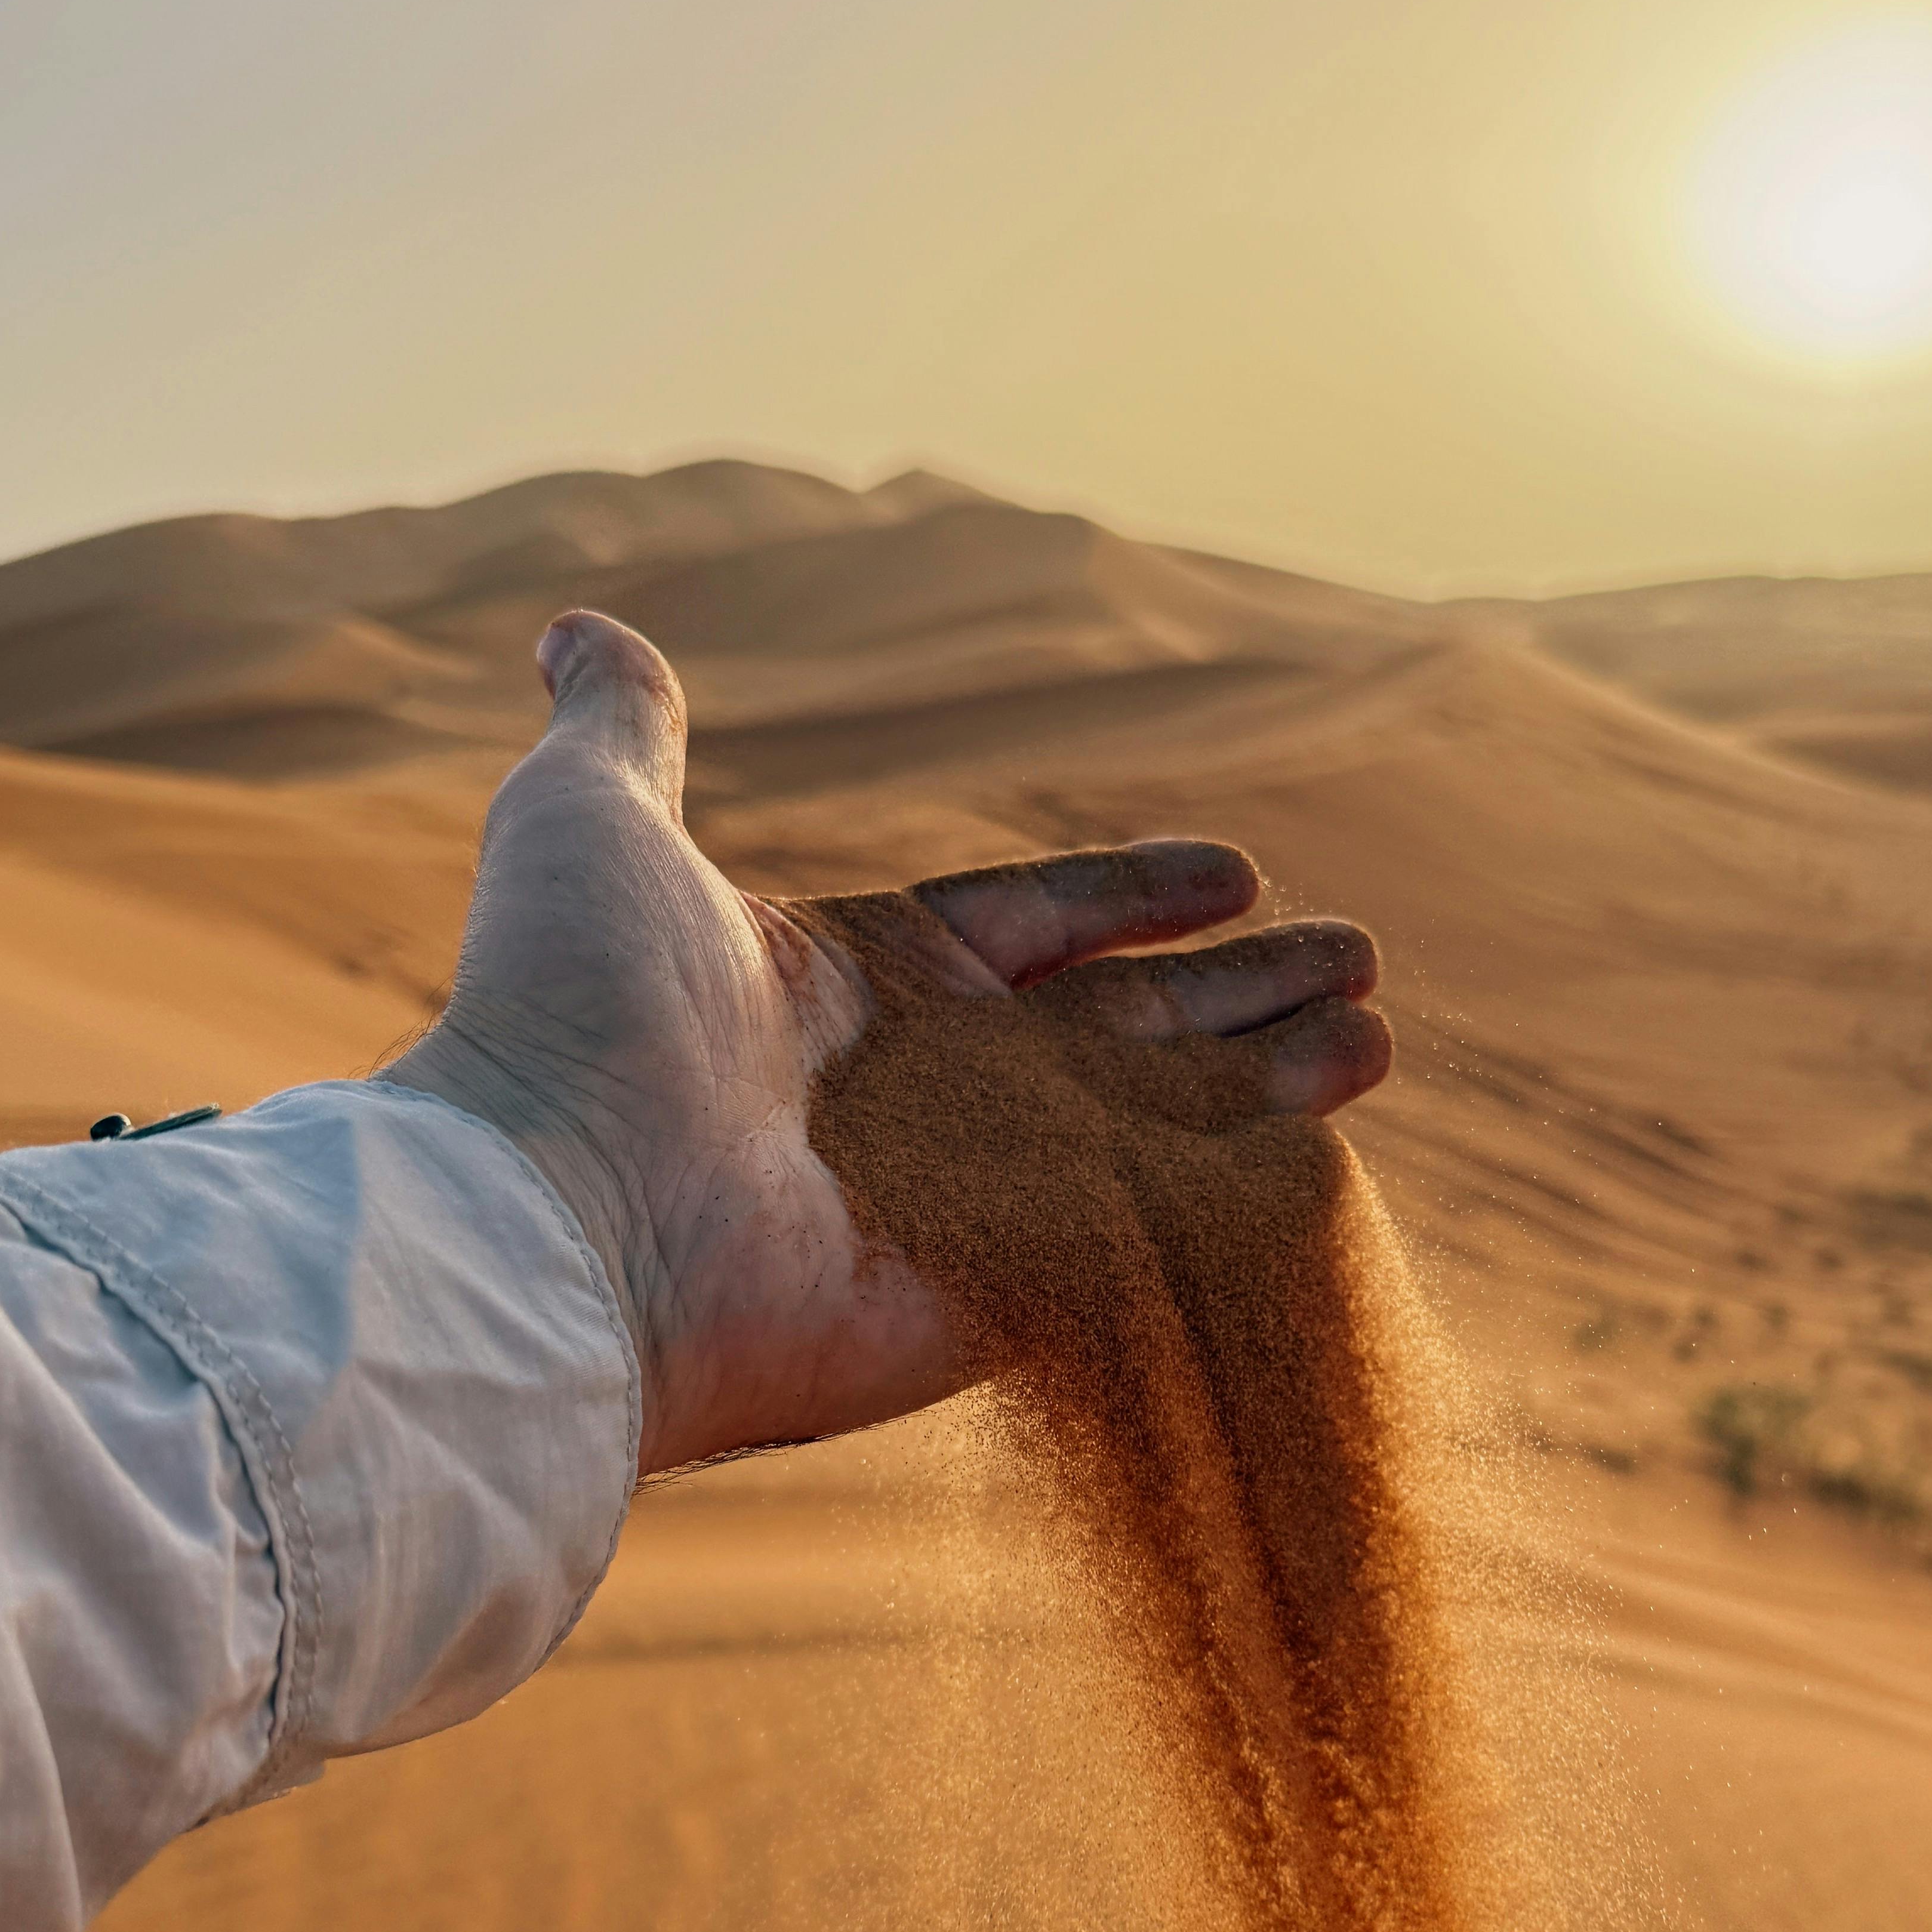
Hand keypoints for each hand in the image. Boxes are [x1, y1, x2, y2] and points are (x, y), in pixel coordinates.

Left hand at [378, 611, 1390, 1474]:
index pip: (1029, 924)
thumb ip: (622, 730)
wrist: (556, 1213)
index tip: (1235, 871)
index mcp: (847, 984)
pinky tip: (1321, 1160)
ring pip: (1149, 1133)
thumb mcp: (591, 825)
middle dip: (1239, 994)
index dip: (1134, 898)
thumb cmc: (569, 1013)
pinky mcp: (985, 1307)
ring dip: (1266, 1084)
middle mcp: (912, 1097)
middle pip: (1118, 1030)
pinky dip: (1226, 1204)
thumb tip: (577, 624)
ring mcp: (956, 1209)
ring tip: (1375, 1037)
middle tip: (1359, 961)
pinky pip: (1132, 1246)